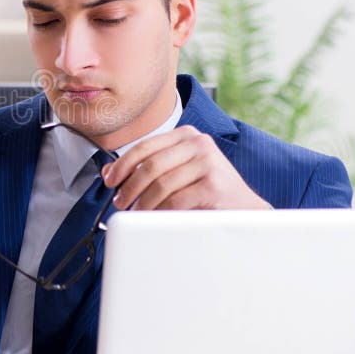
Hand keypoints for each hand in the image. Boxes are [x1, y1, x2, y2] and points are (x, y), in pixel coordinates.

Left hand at [102, 125, 270, 210]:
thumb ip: (147, 168)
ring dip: (142, 202)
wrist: (246, 209)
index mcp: (187, 135)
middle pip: (150, 165)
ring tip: (135, 213)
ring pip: (160, 184)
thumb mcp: (177, 172)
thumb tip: (108, 171)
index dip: (123, 164)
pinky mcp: (213, 183)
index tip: (109, 180)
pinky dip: (159, 212)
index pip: (145, 146)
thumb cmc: (208, 190)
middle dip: (129, 186)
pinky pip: (175, 200)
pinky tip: (153, 218)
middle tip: (120, 202)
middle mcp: (198, 143)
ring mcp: (208, 161)